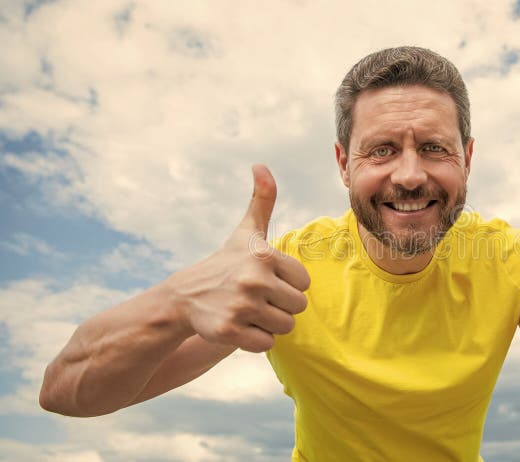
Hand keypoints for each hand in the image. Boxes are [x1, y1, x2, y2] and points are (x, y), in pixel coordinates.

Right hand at [167, 164, 310, 351]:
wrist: (185, 296)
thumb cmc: (226, 262)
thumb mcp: (246, 231)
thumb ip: (262, 200)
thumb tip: (261, 165)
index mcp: (265, 256)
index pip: (304, 283)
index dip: (288, 284)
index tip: (267, 279)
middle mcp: (254, 280)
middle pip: (298, 306)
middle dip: (281, 306)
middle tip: (258, 298)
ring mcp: (241, 307)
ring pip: (285, 326)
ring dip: (270, 323)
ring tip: (250, 311)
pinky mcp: (230, 332)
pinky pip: (267, 344)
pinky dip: (256, 339)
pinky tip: (240, 325)